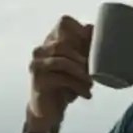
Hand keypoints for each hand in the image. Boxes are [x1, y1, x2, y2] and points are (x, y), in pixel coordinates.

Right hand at [27, 15, 94, 131]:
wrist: (49, 110)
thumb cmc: (66, 84)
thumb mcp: (79, 65)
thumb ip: (85, 48)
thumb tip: (92, 28)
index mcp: (52, 40)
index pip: (64, 22)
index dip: (80, 30)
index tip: (94, 44)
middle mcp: (41, 50)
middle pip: (63, 43)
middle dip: (83, 56)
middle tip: (95, 70)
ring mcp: (37, 64)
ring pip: (62, 61)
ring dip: (81, 72)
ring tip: (92, 83)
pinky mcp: (38, 80)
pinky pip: (61, 78)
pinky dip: (77, 86)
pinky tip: (86, 94)